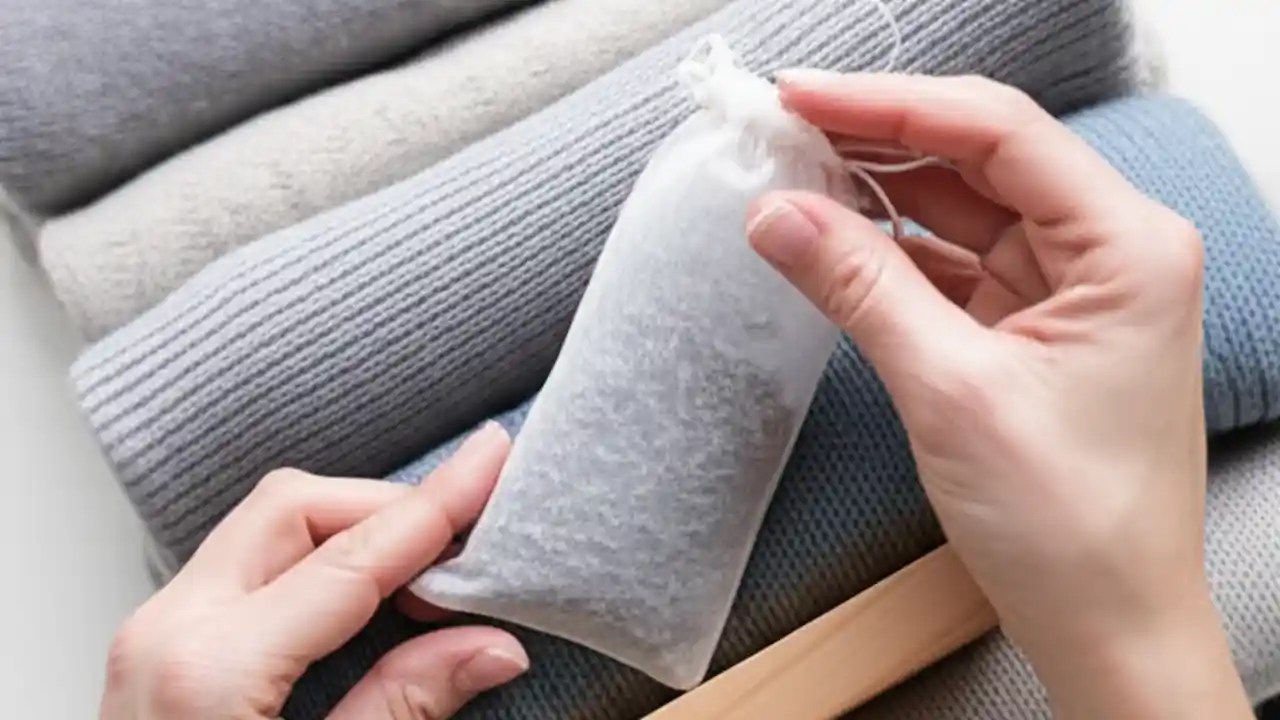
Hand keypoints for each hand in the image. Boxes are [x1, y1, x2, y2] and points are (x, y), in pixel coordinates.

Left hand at [100, 423, 524, 718]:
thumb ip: (405, 708)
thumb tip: (492, 645)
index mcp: (212, 673)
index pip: (352, 554)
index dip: (436, 505)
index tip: (493, 461)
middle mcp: (171, 632)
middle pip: (297, 507)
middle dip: (391, 508)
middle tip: (472, 537)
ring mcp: (156, 635)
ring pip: (270, 525)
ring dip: (356, 530)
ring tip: (431, 572)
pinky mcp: (162, 648)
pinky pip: (250, 563)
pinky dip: (319, 559)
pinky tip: (369, 595)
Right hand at [746, 71, 1250, 718]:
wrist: (1107, 629)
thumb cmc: (1072, 526)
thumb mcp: (951, 391)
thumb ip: (861, 287)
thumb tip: (779, 213)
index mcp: (1125, 247)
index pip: (998, 131)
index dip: (889, 104)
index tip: (801, 97)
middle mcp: (1108, 253)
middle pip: (978, 160)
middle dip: (878, 141)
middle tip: (782, 128)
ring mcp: (1069, 291)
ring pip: (960, 211)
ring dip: (878, 194)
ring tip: (793, 176)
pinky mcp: (1031, 331)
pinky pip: (951, 266)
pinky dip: (891, 253)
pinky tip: (835, 240)